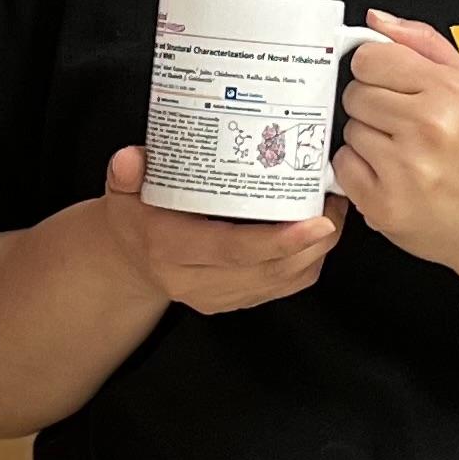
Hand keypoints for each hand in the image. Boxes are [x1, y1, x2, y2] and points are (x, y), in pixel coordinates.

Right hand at [92, 146, 343, 313]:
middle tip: (336, 203)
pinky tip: (319, 233)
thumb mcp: (122, 192)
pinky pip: (283, 287)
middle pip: (269, 269)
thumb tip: (132, 158)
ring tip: (333, 210)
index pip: (232, 250)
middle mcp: (196, 281)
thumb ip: (126, 173)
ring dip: (317, 251)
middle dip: (314, 241)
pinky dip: (308, 262)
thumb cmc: (135, 218)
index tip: (318, 221)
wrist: (131, 261)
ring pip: (283, 281)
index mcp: (170, 250)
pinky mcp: (236, 301)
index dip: (280, 239)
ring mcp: (219, 296)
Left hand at [331, 10, 458, 291]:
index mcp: (447, 93)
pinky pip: (343, 167)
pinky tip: (390, 173)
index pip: (371, 59)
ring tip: (402, 151)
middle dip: (373, 104)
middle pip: (355, 94)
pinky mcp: (384, 205)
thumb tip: (377, 21)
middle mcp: (426, 129)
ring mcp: (403, 170)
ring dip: (368, 138)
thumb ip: (424, 45)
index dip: (376, 69)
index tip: (388, 83)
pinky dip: (360, 169)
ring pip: (349, 130)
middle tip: (401, 122)